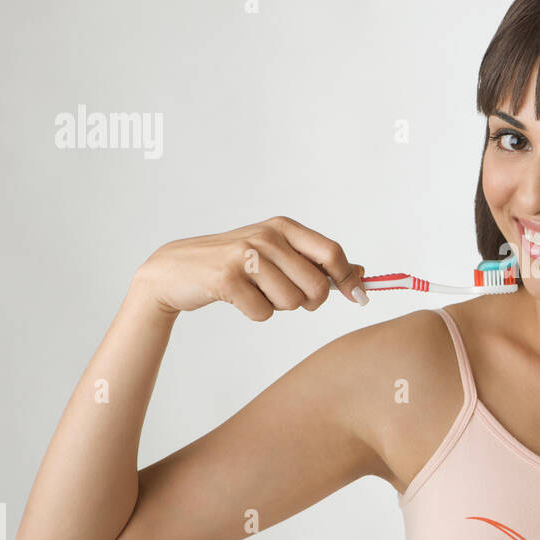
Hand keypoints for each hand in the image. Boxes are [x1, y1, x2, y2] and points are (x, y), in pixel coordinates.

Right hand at [132, 216, 366, 318]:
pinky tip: (239, 298)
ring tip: (257, 292)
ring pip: (292, 303)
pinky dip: (256, 313)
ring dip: (278, 307)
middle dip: (309, 302)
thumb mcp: (277, 254)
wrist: (177, 270)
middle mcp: (267, 236)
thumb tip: (362, 274)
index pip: (332, 253)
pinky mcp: (228, 279)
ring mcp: (246, 255)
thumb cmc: (236, 265)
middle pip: (316, 286)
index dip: (349, 279)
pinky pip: (264, 313)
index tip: (358, 298)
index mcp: (284, 227)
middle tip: (288, 298)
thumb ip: (316, 261)